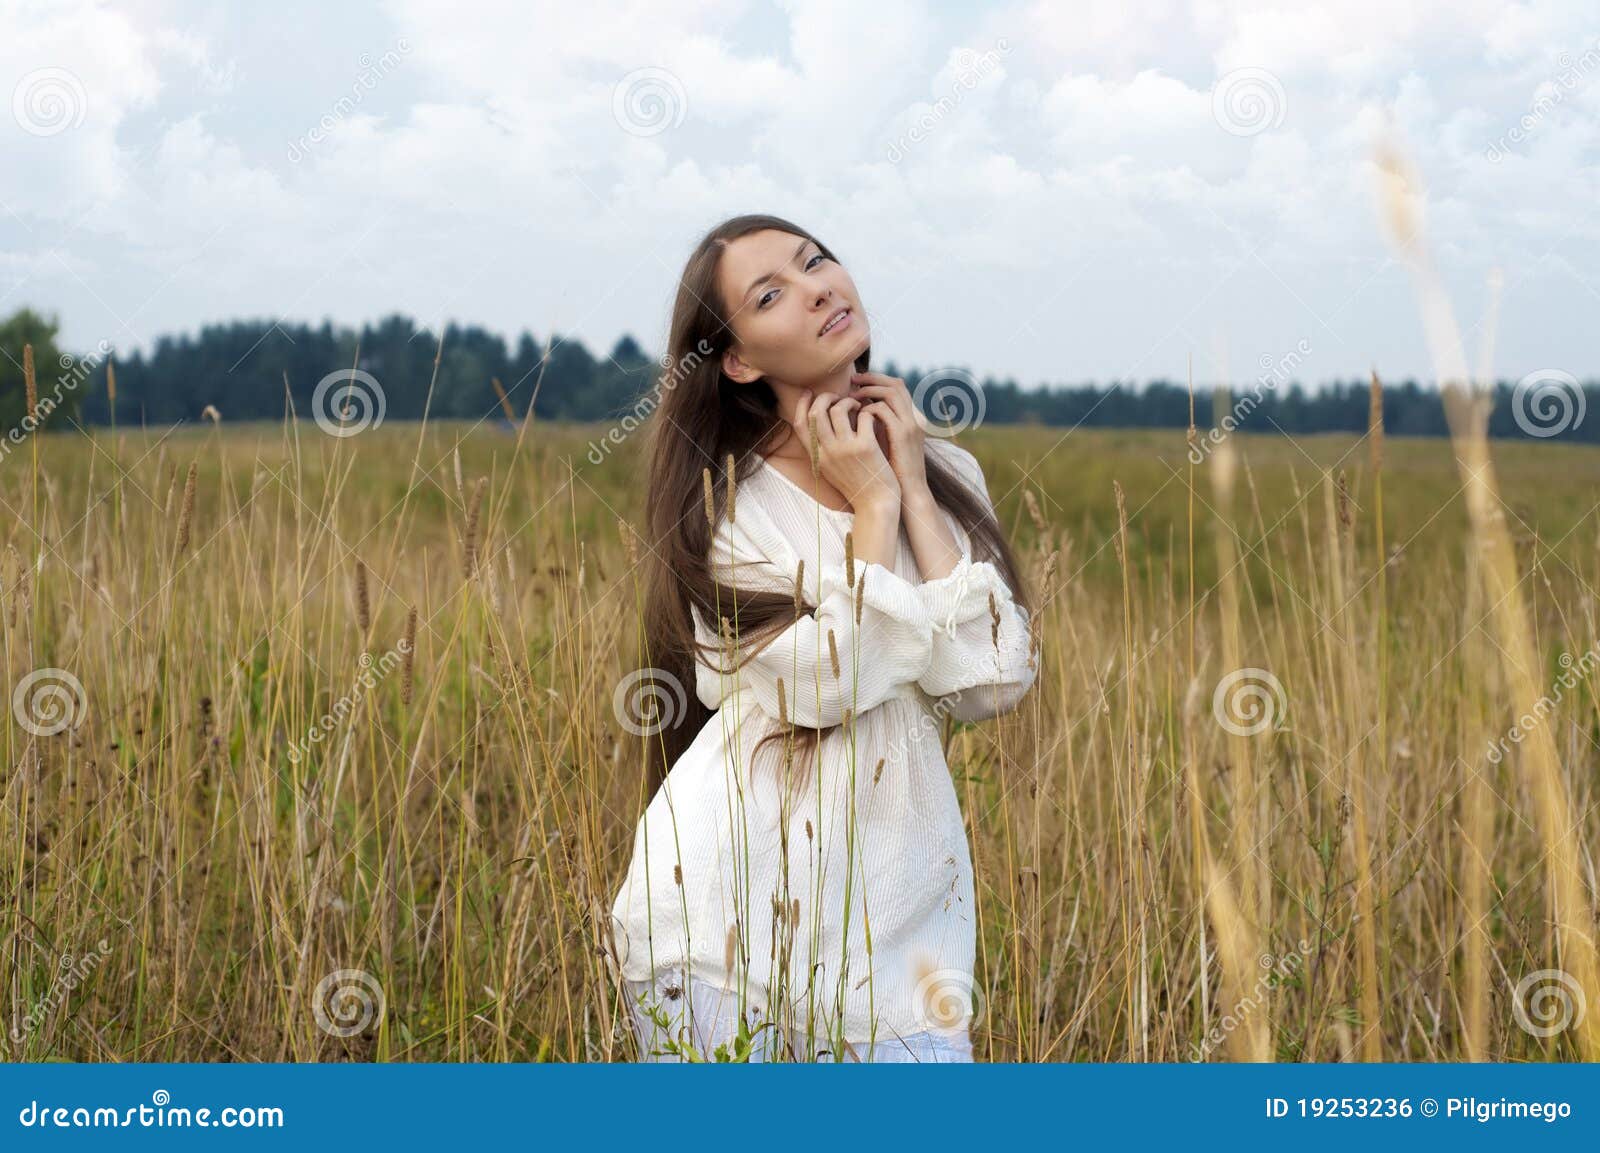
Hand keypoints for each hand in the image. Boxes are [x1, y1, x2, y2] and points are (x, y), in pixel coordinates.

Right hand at [793, 390, 899, 512]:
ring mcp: (846, 449)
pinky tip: (873, 418)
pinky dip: (867, 412)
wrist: (876, 505)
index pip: (800, 424)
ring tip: (858, 406)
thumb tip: (824, 421)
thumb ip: (825, 449)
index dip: (801, 404)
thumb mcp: (831, 470)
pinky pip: (863, 416)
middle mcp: (827, 452)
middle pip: (816, 412)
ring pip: (838, 409)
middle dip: (826, 397)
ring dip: (848, 401)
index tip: (809, 392)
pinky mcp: (866, 447)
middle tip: (838, 396)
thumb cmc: (857, 486)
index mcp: (817, 457)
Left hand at [851, 372, 928, 503]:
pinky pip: (884, 410)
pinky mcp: (903, 435)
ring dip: (869, 390)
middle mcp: (914, 418)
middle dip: (872, 378)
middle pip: (895, 384)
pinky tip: (857, 416)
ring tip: (852, 396)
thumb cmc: (892, 473)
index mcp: (911, 419)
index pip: (897, 387)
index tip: (857, 383)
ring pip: (891, 392)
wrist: (909, 493)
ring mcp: (910, 425)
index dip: (878, 380)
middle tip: (852, 380)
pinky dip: (868, 408)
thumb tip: (856, 414)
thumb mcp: (886, 445)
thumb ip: (876, 427)